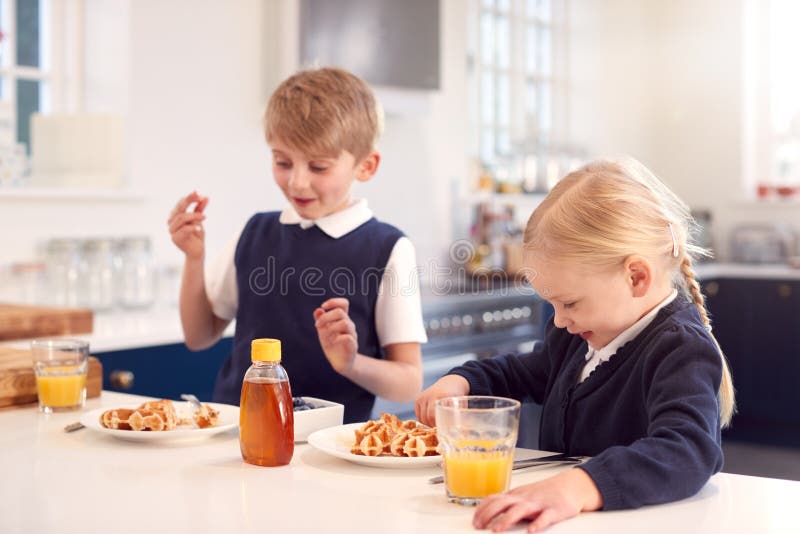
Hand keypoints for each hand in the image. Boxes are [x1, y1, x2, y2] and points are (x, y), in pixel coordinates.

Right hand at [168, 191, 208, 259]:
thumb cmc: (196, 234)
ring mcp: (172, 230)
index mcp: (175, 215)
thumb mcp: (199, 219)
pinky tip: (199, 228)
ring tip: (204, 217)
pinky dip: (192, 227)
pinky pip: (184, 230)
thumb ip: (200, 209)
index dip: (189, 198)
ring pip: (181, 218)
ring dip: (194, 216)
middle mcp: (171, 221)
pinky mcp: (175, 239)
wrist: (196, 250)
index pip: (180, 203)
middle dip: (189, 201)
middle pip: (179, 209)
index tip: (198, 193)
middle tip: (200, 198)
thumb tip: (206, 197)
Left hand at [313, 298, 357, 374]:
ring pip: (345, 323)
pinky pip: (348, 338)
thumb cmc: (333, 345)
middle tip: (317, 325)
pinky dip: (338, 339)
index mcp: (342, 319)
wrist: (340, 362)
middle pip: (341, 312)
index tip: (323, 306)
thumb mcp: (323, 331)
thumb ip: (320, 320)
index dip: (334, 302)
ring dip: (331, 327)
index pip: (343, 304)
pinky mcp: (353, 346)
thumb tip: (318, 310)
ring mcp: (352, 335)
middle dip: (326, 317)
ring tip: (325, 335)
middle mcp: (348, 325)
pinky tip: (333, 342)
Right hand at [414, 374, 468, 425]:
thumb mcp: (460, 404)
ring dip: (428, 424)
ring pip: (421, 418)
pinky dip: (424, 420)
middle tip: (440, 429)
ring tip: (436, 425)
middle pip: (426, 418)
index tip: (443, 430)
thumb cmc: (456, 396)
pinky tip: (431, 420)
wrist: (450, 383)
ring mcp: (423, 396)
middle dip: (433, 426)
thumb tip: (462, 433)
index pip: (432, 415)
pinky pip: (418, 415)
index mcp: (441, 395)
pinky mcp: (418, 399)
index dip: (436, 425)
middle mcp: (430, 395)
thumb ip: (458, 415)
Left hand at [472, 468, 602, 531]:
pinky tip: (531, 531)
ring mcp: (538, 504)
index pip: (494, 499)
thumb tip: (487, 510)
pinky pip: (545, 517)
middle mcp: (524, 498)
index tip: (474, 521)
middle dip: (488, 515)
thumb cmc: (544, 492)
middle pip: (502, 503)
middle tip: (479, 526)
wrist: (569, 486)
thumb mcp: (522, 495)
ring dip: (507, 520)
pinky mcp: (554, 510)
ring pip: (520, 510)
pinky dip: (538, 524)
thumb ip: (507, 502)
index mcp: (516, 495)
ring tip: (497, 530)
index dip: (482, 509)